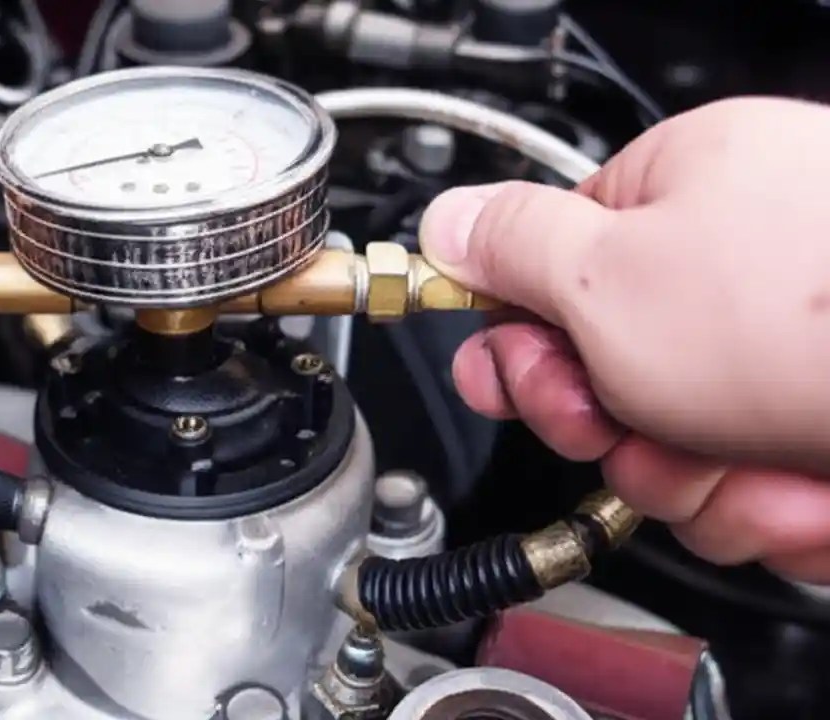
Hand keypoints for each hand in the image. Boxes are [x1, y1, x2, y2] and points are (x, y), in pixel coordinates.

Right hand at [419, 97, 829, 581]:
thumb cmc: (809, 309)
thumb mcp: (605, 273)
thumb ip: (507, 249)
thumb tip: (447, 223)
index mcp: (679, 197)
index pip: (549, 273)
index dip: (520, 342)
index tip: (512, 380)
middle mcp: (741, 270)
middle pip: (610, 377)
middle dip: (610, 428)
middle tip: (623, 425)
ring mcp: (795, 355)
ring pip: (682, 454)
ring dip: (695, 482)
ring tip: (741, 462)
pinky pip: (759, 490)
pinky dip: (774, 508)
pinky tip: (805, 486)